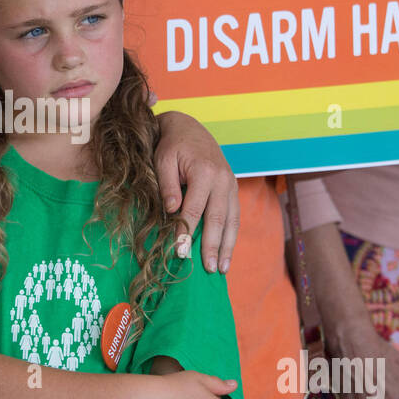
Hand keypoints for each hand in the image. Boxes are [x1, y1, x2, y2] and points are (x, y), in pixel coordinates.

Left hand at [154, 111, 238, 273]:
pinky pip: (234, 216)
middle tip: (208, 269)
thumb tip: (172, 211)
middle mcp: (223, 179)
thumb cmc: (171, 146)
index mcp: (205, 172)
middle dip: (212, 246)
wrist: (189, 128)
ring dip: (227, 246)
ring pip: (231, 220)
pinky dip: (231, 236)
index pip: (194, 209)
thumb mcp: (163, 160)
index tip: (180, 253)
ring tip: (221, 269)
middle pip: (217, 219)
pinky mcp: (233, 189)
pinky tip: (226, 254)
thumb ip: (168, 185)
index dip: (187, 232)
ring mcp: (231, 184)